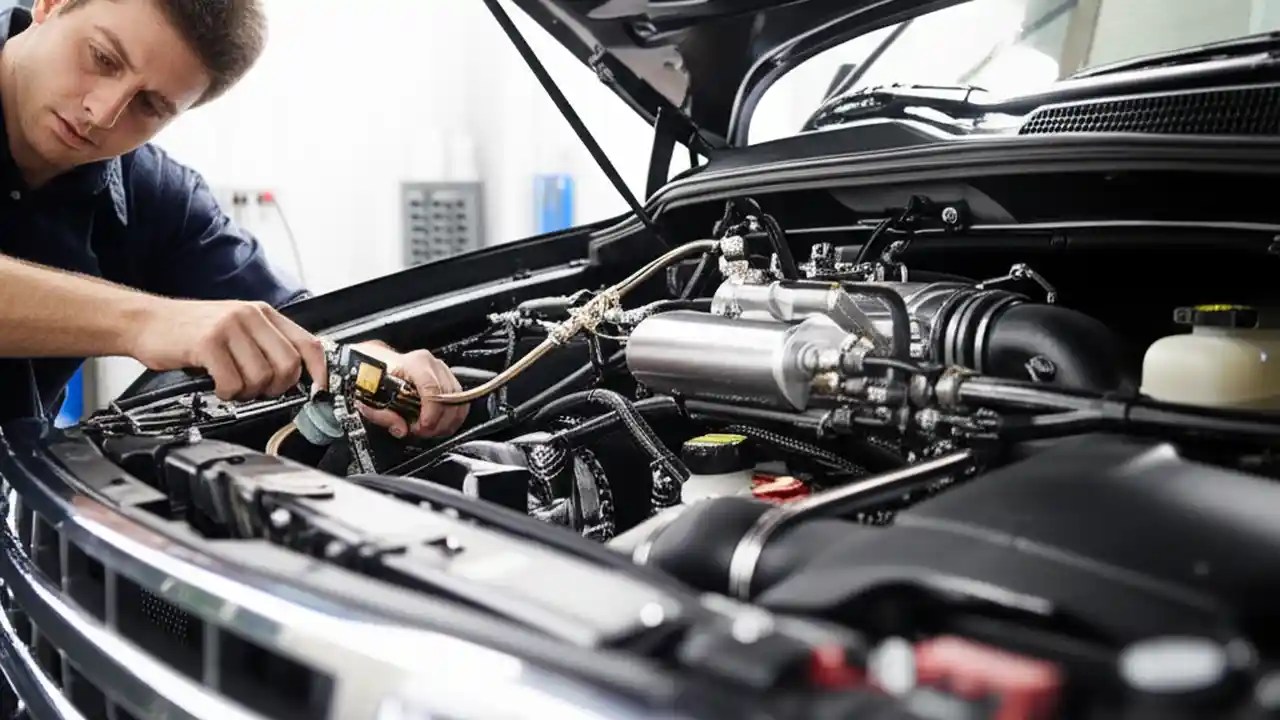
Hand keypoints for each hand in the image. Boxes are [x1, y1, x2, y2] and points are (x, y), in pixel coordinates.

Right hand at [129, 298, 327, 400]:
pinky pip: (233, 383)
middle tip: (257, 391)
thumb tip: (296, 377)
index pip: (308, 343)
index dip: (319, 371)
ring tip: (231, 385)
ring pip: (262, 377)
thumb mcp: (236, 328)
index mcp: (263, 313)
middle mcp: (250, 316)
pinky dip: (227, 393)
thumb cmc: (191, 331)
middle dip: (276, 388)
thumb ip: (265, 345)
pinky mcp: (208, 343)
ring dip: (247, 392)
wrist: (146, 321)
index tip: (319, 390)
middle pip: (289, 365)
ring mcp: (230, 328)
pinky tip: (216, 385)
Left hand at [356, 348, 467, 438]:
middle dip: (438, 422)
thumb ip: (382, 415)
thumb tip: (401, 429)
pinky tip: (439, 425)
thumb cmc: (375, 375)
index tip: (422, 427)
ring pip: (459, 401)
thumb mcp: (370, 395)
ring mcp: (443, 371)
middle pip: (449, 398)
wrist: (380, 362)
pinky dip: (452, 417)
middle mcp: (432, 364)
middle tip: (421, 432)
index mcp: (414, 363)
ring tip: (429, 430)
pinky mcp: (449, 380)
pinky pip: (460, 402)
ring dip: (447, 422)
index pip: (433, 390)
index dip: (431, 413)